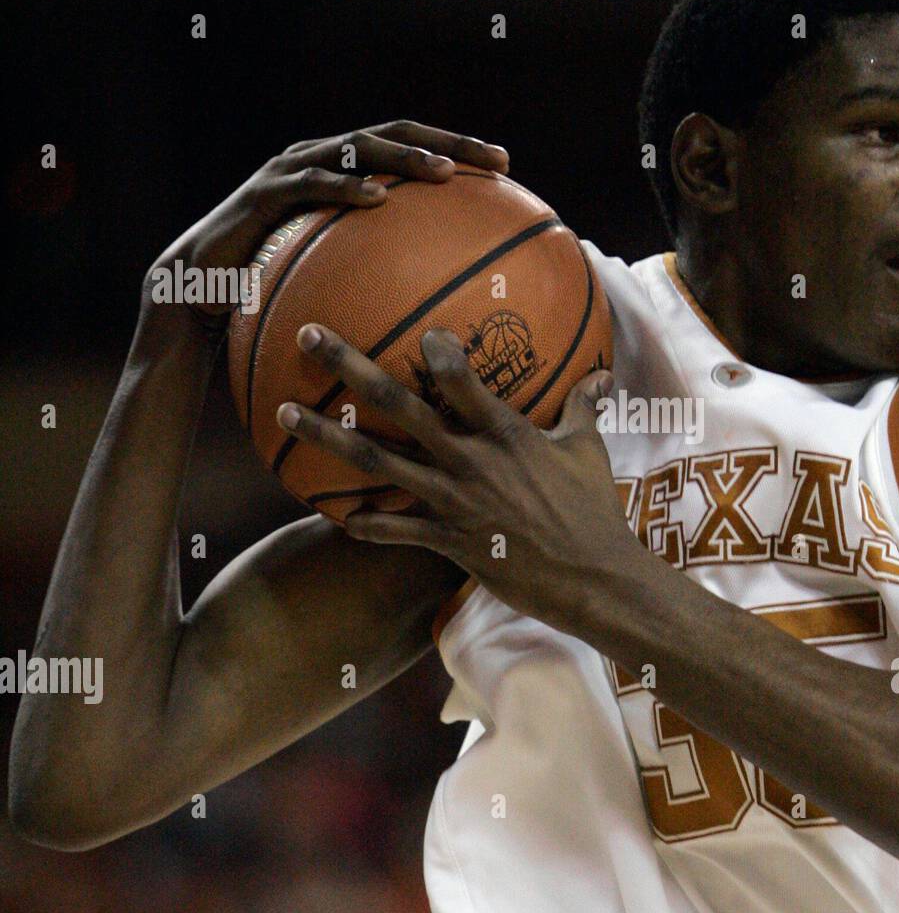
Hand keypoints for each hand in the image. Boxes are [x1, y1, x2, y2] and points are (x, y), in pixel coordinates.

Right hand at [138, 121, 509, 342]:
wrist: (200, 292)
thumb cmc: (276, 287)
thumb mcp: (338, 274)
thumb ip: (380, 266)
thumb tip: (446, 293)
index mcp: (343, 170)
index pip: (410, 148)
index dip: (458, 149)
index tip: (507, 167)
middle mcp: (320, 158)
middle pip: (394, 134)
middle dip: (448, 143)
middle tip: (494, 160)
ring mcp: (291, 170)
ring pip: (357, 148)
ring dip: (404, 158)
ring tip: (445, 172)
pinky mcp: (264, 194)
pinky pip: (310, 185)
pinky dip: (345, 187)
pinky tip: (380, 199)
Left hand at [273, 323, 638, 632]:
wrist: (593, 578)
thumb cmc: (594, 511)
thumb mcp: (590, 451)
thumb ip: (584, 408)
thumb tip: (600, 376)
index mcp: (506, 432)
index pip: (461, 378)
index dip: (436, 351)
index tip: (419, 334)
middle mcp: (471, 459)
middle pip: (399, 406)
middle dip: (351, 367)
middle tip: (309, 335)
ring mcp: (455, 500)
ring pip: (379, 462)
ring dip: (327, 437)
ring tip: (285, 413)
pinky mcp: (450, 541)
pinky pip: (395, 531)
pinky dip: (365, 524)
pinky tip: (339, 518)